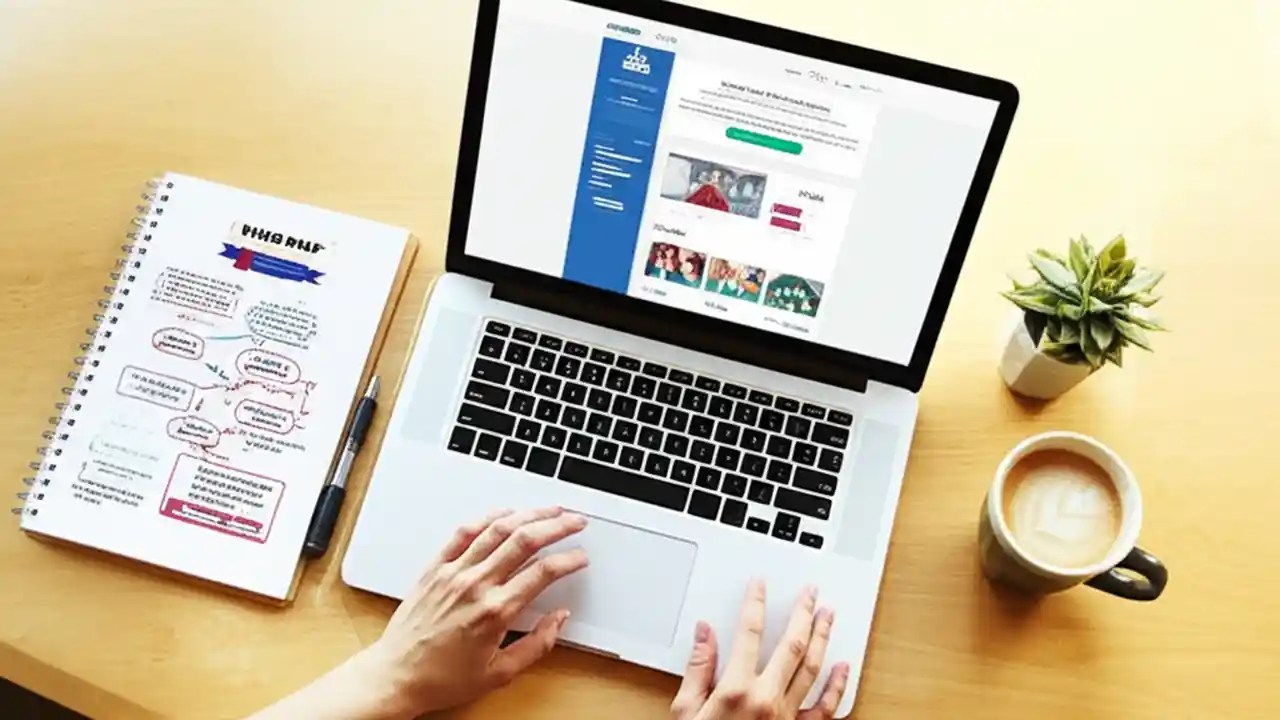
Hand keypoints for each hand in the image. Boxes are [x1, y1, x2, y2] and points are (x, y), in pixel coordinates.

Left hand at [363, 506, 588, 716]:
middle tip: (575, 521)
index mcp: (495, 612)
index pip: (543, 573)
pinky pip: (463, 532)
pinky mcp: (435, 568)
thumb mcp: (499, 674)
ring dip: (528, 514)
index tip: (581, 557)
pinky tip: (504, 513)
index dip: (570, 560)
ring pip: (497, 529)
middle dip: (556, 525)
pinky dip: (487, 518)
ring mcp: (453, 573)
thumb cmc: (442, 679)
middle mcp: (475, 586)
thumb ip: (537, 645)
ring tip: (549, 510)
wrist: (396, 676)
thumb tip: (559, 619)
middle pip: (525, 540)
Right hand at [670, 580, 849, 719]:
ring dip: (824, 638)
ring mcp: (788, 718)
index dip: (756, 602)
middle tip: (811, 592)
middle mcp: (768, 700)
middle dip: (803, 612)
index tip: (760, 584)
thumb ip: (697, 669)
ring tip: (829, 615)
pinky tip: (844, 667)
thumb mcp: (685, 714)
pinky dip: (839, 686)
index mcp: (736, 690)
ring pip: (814, 669)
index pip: (750, 631)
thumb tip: (704, 633)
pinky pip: (826, 709)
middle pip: (792, 644)